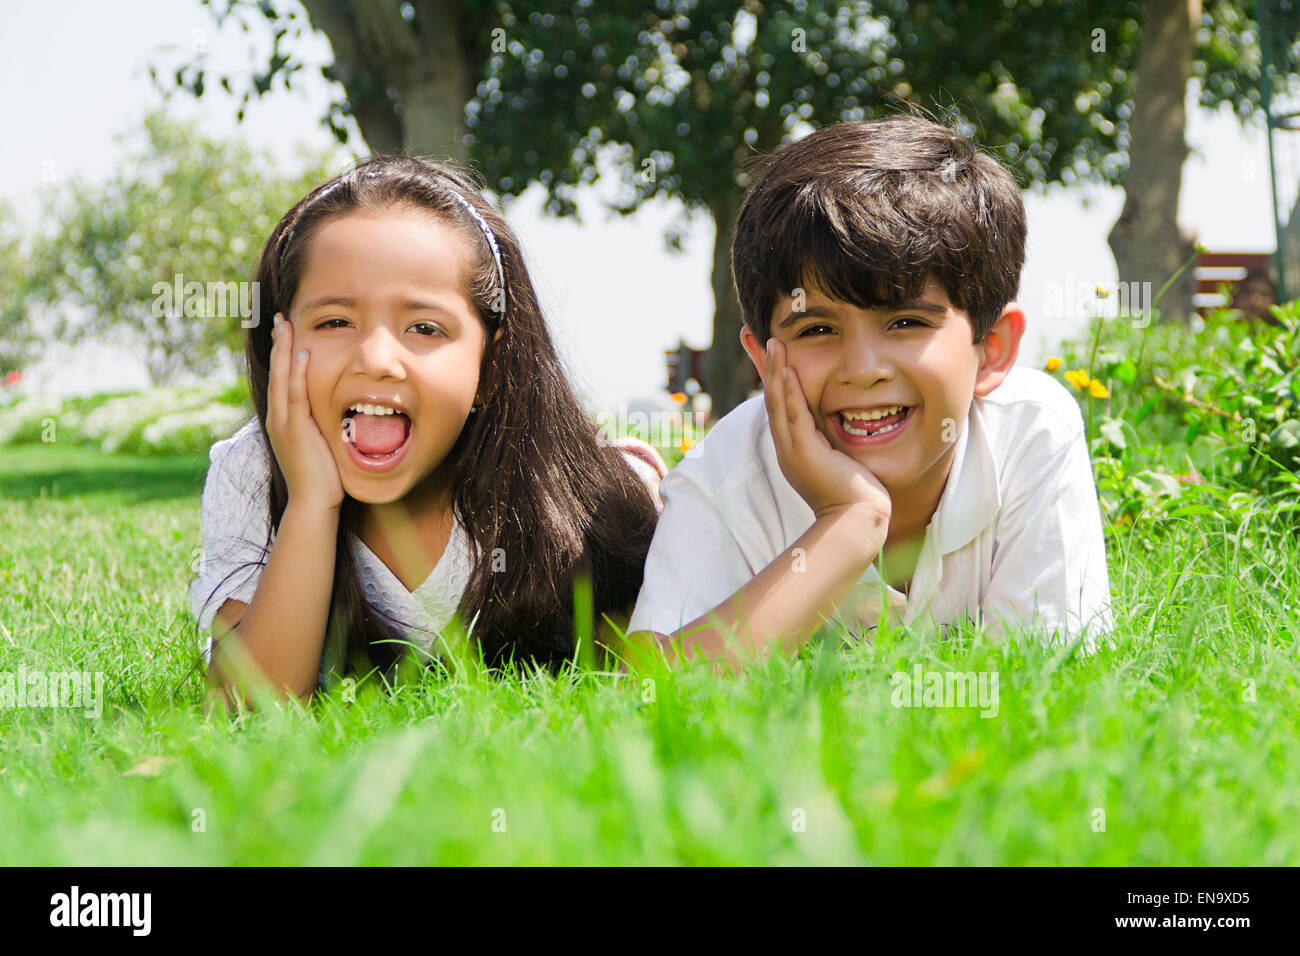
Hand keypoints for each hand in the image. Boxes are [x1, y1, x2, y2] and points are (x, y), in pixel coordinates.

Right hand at [266, 313, 344, 511]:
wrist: (314, 503)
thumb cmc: (322, 478)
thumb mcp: (320, 444)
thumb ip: (321, 426)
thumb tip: (337, 413)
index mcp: (283, 421)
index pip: (282, 380)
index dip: (283, 356)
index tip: (285, 333)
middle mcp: (278, 418)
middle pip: (277, 373)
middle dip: (278, 345)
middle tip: (279, 318)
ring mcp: (284, 423)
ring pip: (282, 378)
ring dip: (284, 350)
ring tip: (284, 325)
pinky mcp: (294, 429)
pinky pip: (296, 394)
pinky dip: (297, 372)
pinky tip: (301, 352)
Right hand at [764, 337, 891, 527]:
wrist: (857, 520)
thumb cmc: (855, 494)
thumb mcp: (840, 459)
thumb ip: (835, 440)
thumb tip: (841, 422)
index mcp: (794, 449)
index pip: (780, 407)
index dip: (775, 380)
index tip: (773, 356)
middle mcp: (787, 448)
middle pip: (772, 401)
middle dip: (767, 369)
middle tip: (762, 340)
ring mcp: (793, 452)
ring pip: (778, 405)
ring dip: (774, 372)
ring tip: (773, 345)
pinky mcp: (805, 454)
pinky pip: (794, 417)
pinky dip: (788, 392)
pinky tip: (786, 371)